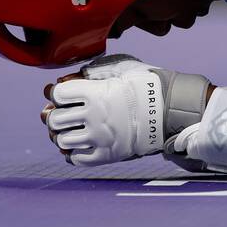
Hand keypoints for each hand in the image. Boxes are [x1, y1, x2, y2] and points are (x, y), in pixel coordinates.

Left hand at [41, 54, 166, 166]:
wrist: (171, 110)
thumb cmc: (146, 84)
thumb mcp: (122, 67)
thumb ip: (92, 70)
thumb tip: (63, 81)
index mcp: (96, 92)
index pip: (58, 94)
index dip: (57, 93)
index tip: (63, 94)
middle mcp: (94, 116)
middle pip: (55, 119)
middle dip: (57, 114)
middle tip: (66, 113)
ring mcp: (99, 138)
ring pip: (62, 140)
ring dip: (63, 134)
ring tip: (74, 129)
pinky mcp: (106, 155)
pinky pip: (76, 159)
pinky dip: (73, 153)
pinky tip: (80, 144)